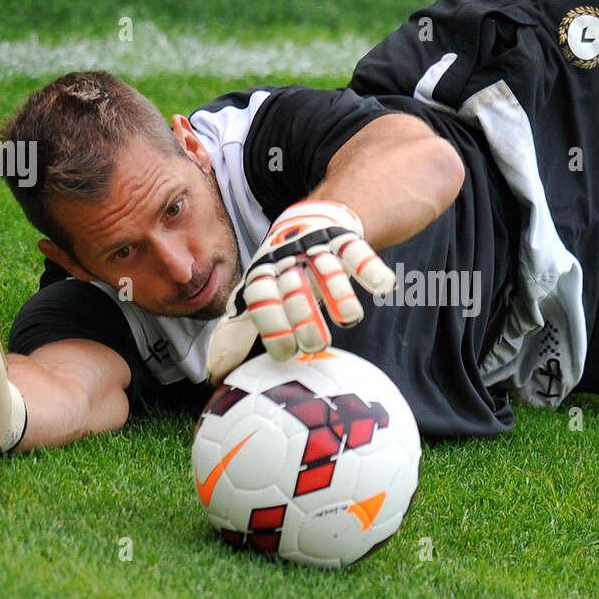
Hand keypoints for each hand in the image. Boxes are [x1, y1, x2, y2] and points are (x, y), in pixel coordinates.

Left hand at [206, 200, 395, 383]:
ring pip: (326, 268)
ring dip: (339, 293)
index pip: (260, 299)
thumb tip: (215, 373)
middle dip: (305, 317)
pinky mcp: (343, 238)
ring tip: (350, 318)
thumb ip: (237, 333)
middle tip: (317, 345)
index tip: (288, 354)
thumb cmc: (281, 276)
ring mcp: (316, 248)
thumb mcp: (257, 299)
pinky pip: (356, 250)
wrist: (306, 226)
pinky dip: (370, 267)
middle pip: (294, 288)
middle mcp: (287, 260)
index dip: (272, 326)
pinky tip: (383, 286)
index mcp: (262, 276)